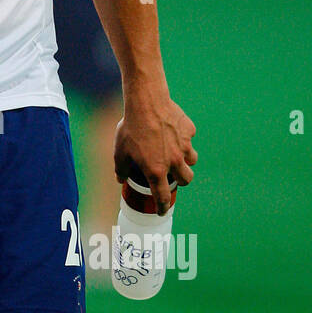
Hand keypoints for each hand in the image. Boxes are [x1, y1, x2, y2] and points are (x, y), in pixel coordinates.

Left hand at [114, 88, 197, 214]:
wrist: (146, 102)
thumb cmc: (131, 127)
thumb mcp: (119, 151)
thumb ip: (120, 168)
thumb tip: (120, 179)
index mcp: (156, 170)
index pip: (162, 196)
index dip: (162, 206)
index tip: (162, 210)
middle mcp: (173, 161)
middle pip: (186, 180)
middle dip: (181, 181)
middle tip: (172, 176)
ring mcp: (184, 146)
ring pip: (191, 160)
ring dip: (185, 161)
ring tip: (175, 154)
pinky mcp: (189, 131)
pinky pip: (189, 138)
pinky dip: (183, 138)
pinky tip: (172, 131)